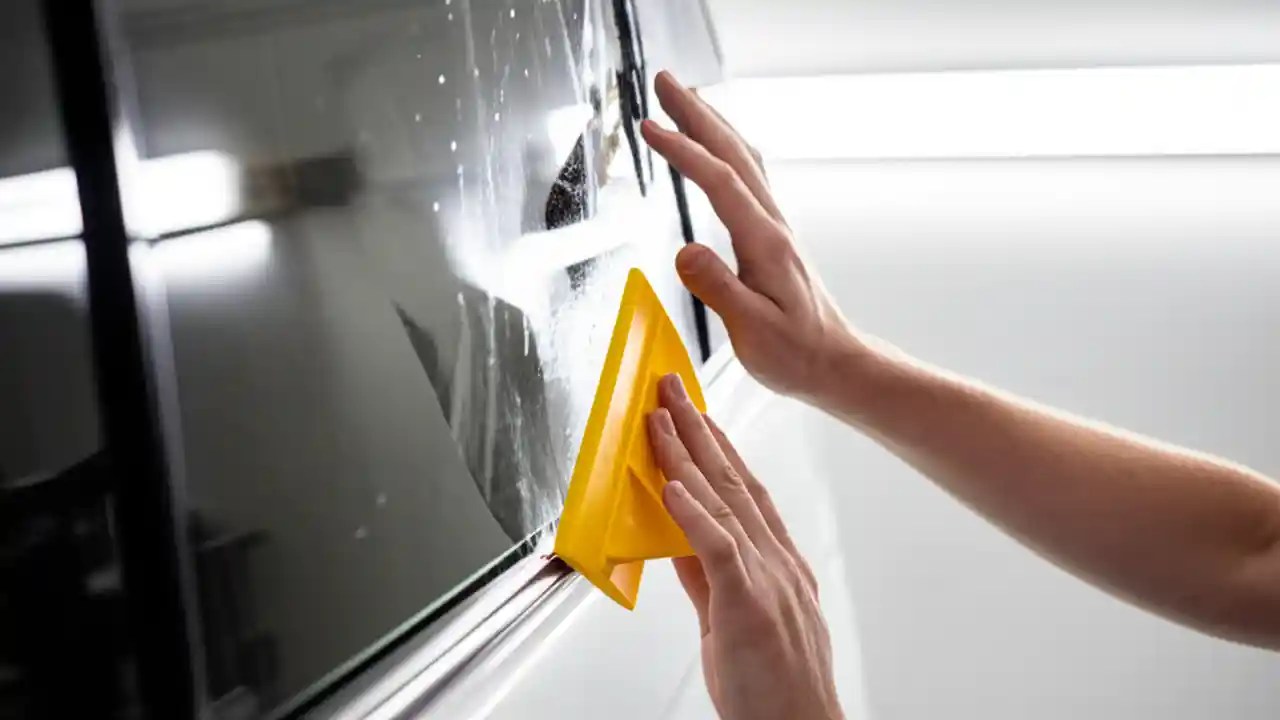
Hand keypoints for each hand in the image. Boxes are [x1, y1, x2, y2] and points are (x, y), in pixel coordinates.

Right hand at [642, 71, 861, 401]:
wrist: (833, 361)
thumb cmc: (795, 353)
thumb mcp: (752, 331)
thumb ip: (718, 289)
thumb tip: (684, 252)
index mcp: (764, 243)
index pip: (719, 183)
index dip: (684, 151)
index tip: (649, 126)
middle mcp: (771, 225)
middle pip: (732, 154)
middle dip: (697, 113)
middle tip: (663, 80)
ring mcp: (773, 227)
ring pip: (742, 159)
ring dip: (712, 124)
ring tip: (682, 98)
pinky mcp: (770, 235)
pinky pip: (746, 176)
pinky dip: (724, 148)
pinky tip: (713, 146)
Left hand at [648, 374, 842, 719]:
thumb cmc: (773, 689)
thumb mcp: (733, 617)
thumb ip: (706, 573)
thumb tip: (677, 533)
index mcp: (778, 564)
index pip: (743, 491)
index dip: (717, 448)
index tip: (694, 415)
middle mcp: (777, 563)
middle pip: (732, 483)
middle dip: (698, 431)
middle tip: (672, 390)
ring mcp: (768, 582)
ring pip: (723, 503)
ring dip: (687, 456)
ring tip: (661, 418)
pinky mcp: (749, 607)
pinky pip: (718, 550)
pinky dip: (693, 513)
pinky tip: (671, 484)